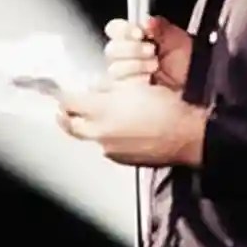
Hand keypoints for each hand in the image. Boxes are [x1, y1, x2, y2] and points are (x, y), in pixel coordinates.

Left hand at [55, 80, 205, 166]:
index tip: (61, 93)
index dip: (63, 96)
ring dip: (88, 126)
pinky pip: (105, 146)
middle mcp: (100, 133)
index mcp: (102, 111)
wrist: (185, 136)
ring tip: (98, 117)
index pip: (69, 103)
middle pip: (71, 125)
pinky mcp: (120, 159)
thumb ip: (108, 89)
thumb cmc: (164, 108)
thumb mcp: (135, 87)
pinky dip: (106, 137)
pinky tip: (119, 129)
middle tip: (65, 109)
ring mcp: (109, 149)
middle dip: (66, 116)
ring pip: (89, 136)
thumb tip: (94, 89)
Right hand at [103, 16, 192, 90]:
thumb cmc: (188, 61)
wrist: (197, 84)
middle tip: (152, 51)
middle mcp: (127, 56)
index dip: (122, 30)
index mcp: (136, 38)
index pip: (114, 29)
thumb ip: (159, 26)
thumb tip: (146, 21)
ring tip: (154, 67)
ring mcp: (126, 76)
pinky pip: (119, 86)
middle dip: (132, 49)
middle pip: (111, 49)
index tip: (138, 33)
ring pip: (114, 68)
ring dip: (136, 66)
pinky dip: (135, 81)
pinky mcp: (128, 94)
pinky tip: (148, 81)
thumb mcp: (176, 38)